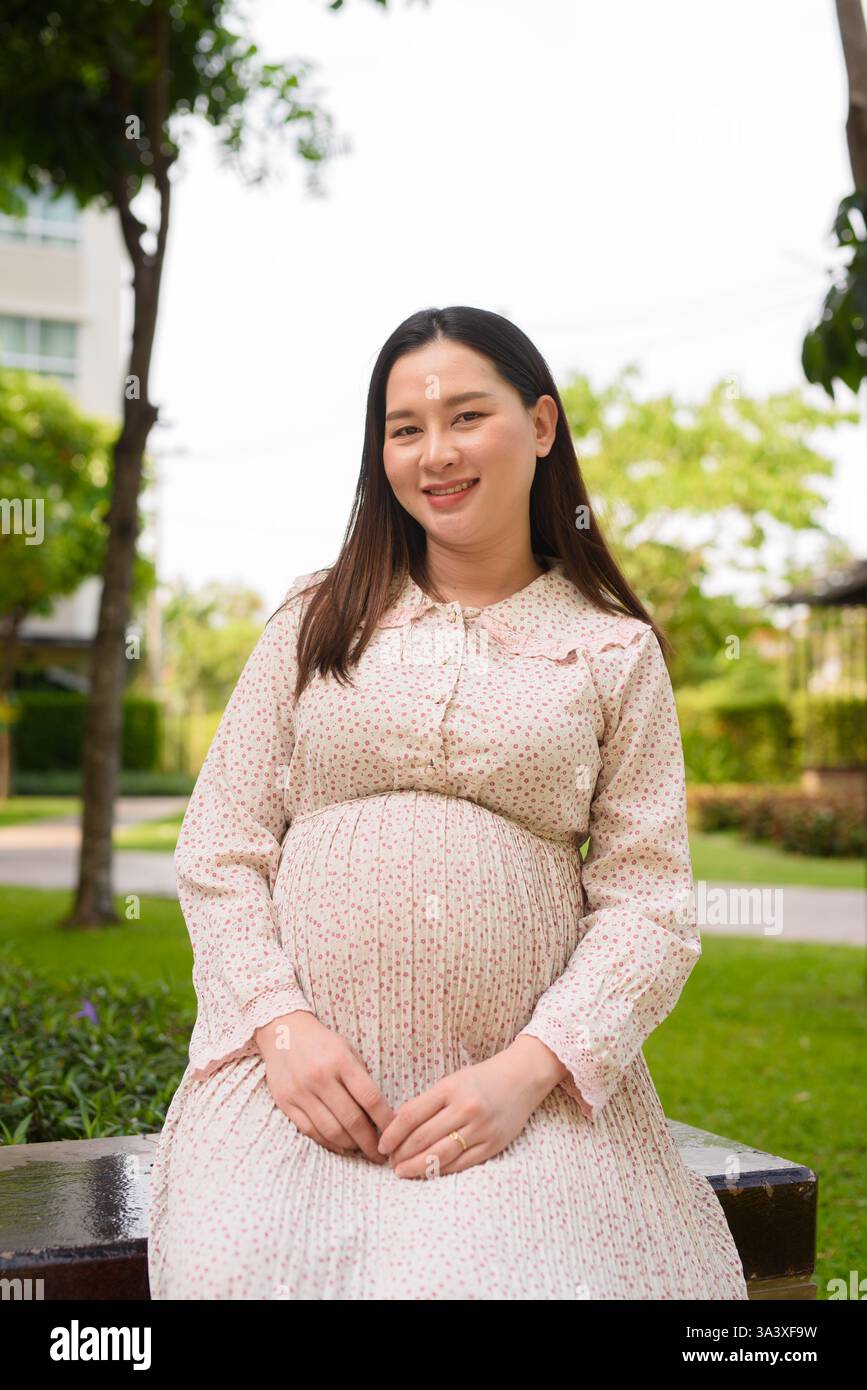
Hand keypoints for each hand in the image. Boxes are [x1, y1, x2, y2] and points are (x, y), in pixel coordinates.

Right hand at [255, 1011, 394, 1163]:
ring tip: (361, 1150)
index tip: (394, 1133)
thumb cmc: (322, 1043)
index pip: (370, 1098)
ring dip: (350, 1145)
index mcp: (341, 1061)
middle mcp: (320, 1077)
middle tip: (380, 1154)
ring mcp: (301, 1091)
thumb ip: (361, 1078)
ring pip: (331, 1130)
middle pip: (352, 1120)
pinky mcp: (286, 1102)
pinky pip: (310, 1130)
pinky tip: (340, 1145)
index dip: (385, 1120)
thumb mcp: (347, 1050)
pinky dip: (328, 1142)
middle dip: (370, 1142)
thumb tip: (379, 1114)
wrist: (283, 1032)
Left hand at [376, 1036, 566, 1178]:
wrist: (522, 1078)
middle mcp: (465, 1108)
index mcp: (450, 1089)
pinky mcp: (493, 1145)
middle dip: (401, 1153)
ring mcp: (480, 1128)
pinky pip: (461, 1163)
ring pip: (440, 1154)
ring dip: (416, 1166)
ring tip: (402, 1171)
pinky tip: (427, 1172)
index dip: (392, 1134)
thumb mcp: (451, 1082)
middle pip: (423, 1137)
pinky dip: (440, 1170)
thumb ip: (427, 1102)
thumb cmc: (481, 1079)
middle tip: (388, 1162)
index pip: (411, 1116)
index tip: (382, 1145)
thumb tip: (397, 1126)